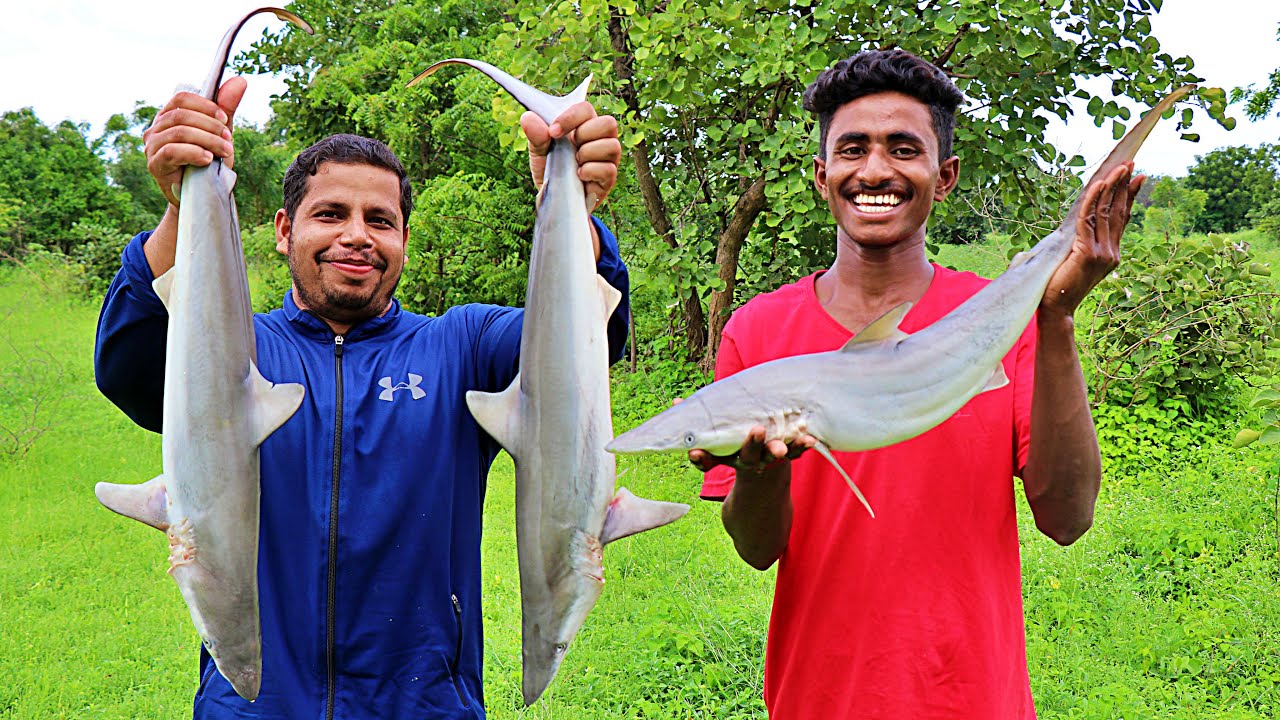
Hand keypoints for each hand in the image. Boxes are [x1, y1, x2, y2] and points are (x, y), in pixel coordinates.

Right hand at [144, 77, 245, 207]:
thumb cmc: (209, 163)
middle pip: (181, 115)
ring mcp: (152, 146)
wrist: (203, 197)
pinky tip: (208, 160)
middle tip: (230, 140)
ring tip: (225, 152)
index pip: (181, 98)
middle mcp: (156, 128)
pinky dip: (194, 153)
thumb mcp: (221, 134)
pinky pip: (171, 151)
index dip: (205, 105)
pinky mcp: (154, 165)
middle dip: (210, 126)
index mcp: (170, 116)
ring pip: (179, 132)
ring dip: (208, 140)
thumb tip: (240, 80)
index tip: (225, 119)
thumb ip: (227, 109)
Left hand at [521, 103, 620, 213]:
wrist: (555, 198)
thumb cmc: (551, 169)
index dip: (571, 118)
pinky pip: (608, 169)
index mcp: (584, 125)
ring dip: (587, 154)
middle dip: (584, 135)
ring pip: (612, 145)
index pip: (586, 109)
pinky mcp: (609, 178)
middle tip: (570, 148)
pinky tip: (579, 176)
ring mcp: (608, 158)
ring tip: (575, 163)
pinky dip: (590, 171)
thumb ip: (536, 135)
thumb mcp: (539, 152)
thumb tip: (528, 117)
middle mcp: (601, 138)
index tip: (553, 132)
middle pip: (608, 123)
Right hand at [688, 425, 815, 476]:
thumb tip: (676, 404)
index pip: (709, 461)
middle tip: (757, 431)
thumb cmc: (733, 442)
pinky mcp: (787, 454)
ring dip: (778, 448)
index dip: (701, 457)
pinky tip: (810, 439)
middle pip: (747, 455)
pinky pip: (795, 451)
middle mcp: (746, 459)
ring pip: (772, 455)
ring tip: (782, 446)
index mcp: (725, 456)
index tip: (694, 453)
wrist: (764, 472)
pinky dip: (802, 445)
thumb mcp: (715, 434)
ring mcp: (767, 458)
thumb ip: (699, 419)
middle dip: (752, 443)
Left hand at [1041, 161, 1144, 316]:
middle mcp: (1111, 252)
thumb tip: (1075, 227)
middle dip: (1124, 186)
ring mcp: (1102, 253)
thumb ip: (1081, 244)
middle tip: (1129, 164)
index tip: (1137, 177)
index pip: (1122, 219)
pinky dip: (1093, 201)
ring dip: (1111, 188)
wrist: (1055, 308)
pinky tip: (1097, 185)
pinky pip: (1089, 220)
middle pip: (1118, 212)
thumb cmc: (1058, 286)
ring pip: (1106, 213)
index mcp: (1110, 253)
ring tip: (1117, 168)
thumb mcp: (1075, 260)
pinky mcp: (1088, 253)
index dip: (1129, 197)